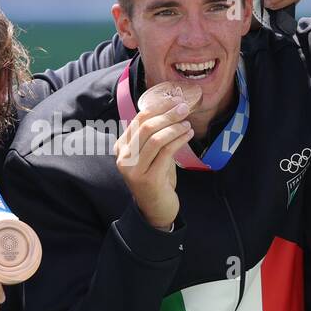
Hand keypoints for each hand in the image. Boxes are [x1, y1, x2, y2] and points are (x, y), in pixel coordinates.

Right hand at [114, 91, 193, 230]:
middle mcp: (123, 158)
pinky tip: (188, 134)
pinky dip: (179, 139)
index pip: (137, 120)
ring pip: (155, 138)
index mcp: (121, 148)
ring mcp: (134, 169)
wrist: (156, 209)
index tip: (174, 100)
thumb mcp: (151, 155)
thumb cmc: (156, 179)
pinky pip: (166, 152)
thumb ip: (153, 137)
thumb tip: (171, 110)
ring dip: (174, 127)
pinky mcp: (148, 178)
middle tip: (184, 107)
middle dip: (167, 114)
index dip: (157, 107)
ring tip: (187, 123)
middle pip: (146, 127)